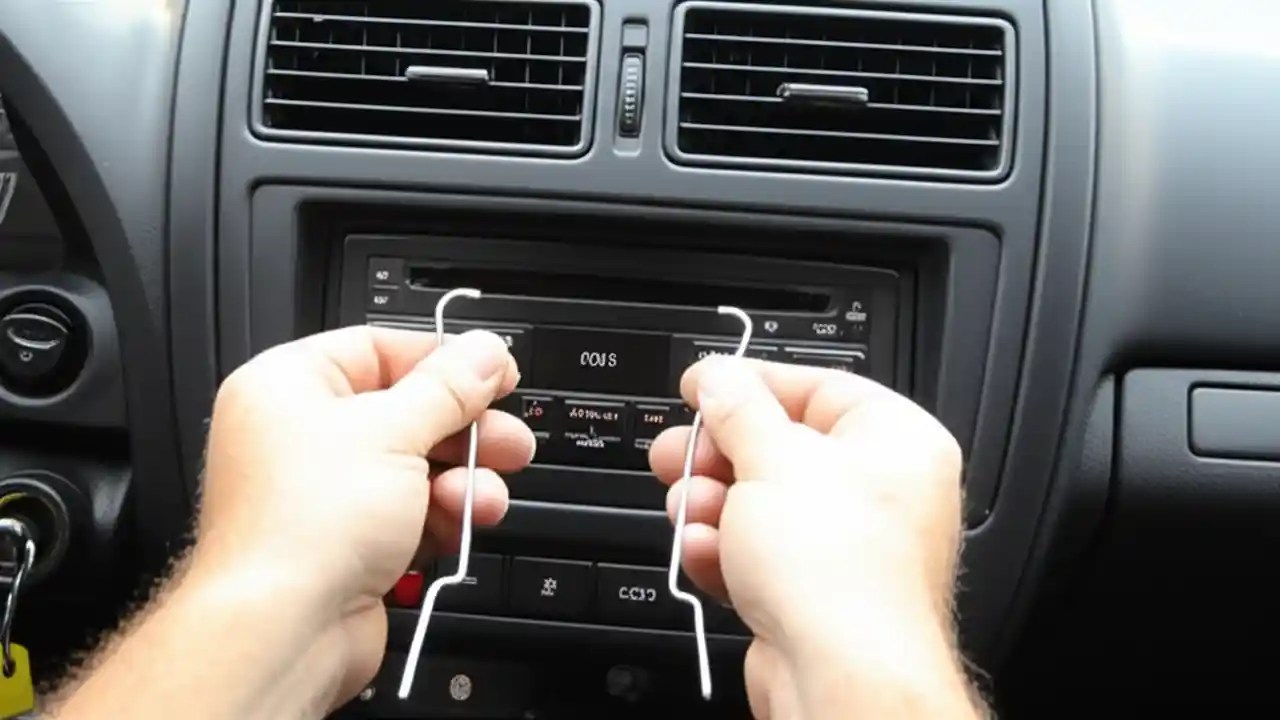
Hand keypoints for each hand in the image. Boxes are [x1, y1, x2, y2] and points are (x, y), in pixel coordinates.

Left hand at [195, 326, 532, 709]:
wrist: (284, 631)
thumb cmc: (305, 525)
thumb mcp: (394, 432)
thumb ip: (449, 387)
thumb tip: (483, 351)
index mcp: (289, 387)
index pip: (378, 350)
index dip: (443, 359)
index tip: (495, 370)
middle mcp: (301, 437)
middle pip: (407, 411)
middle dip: (466, 429)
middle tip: (508, 437)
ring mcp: (326, 494)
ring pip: (418, 467)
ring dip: (462, 479)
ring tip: (483, 493)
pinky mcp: (351, 543)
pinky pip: (413, 514)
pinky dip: (443, 517)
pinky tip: (461, 521)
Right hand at [649, 357, 979, 719]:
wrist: (842, 678)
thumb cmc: (837, 568)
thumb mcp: (773, 458)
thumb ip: (738, 408)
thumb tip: (719, 376)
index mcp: (896, 442)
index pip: (818, 387)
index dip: (752, 383)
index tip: (701, 384)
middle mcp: (881, 493)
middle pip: (781, 448)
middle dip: (719, 453)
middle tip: (676, 450)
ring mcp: (848, 549)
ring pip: (761, 506)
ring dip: (713, 505)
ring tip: (690, 508)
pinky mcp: (814, 596)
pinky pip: (757, 557)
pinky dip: (724, 553)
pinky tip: (704, 552)